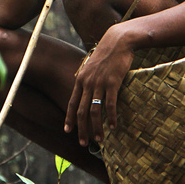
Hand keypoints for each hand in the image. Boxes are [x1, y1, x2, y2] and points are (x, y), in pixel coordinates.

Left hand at [64, 26, 133, 145]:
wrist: (117, 41)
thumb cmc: (107, 53)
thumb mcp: (92, 66)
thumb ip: (88, 78)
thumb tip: (86, 89)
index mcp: (81, 80)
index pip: (71, 103)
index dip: (69, 118)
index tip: (67, 131)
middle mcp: (87, 83)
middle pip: (81, 111)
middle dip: (81, 129)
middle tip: (83, 143)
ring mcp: (99, 83)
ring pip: (94, 111)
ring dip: (96, 128)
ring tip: (99, 140)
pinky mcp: (112, 82)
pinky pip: (110, 104)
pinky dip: (111, 117)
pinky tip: (112, 127)